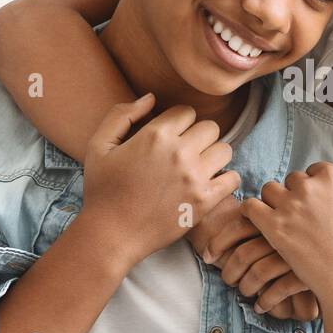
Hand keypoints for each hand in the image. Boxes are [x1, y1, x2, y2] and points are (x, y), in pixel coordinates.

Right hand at [81, 94, 240, 264]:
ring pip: (225, 150)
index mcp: (156, 135)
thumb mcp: (99, 146)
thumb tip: (151, 98)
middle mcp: (179, 153)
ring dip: (213, 155)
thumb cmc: (102, 190)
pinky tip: (209, 183)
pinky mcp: (205, 201)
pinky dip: (225, 179)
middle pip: (210, 128)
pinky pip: (233, 178)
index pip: (187, 112)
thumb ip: (122, 115)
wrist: (110, 234)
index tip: (170, 137)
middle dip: (198, 136)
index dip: (179, 122)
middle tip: (185, 152)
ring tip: (199, 166)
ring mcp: (195, 178)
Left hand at [191, 195, 319, 321]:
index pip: (241, 223)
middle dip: (229, 269)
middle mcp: (291, 230)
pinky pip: (276, 290)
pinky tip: (261, 305)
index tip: (207, 255)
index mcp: (284, 211)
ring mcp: (298, 253)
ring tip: (244, 292)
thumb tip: (233, 228)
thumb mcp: (303, 217)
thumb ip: (277, 216)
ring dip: (245, 286)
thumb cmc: (330, 237)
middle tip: (227, 279)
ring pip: (257, 273)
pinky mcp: (307, 275)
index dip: (219, 240)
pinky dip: (265, 300)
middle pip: (244, 252)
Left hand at [240, 163, 332, 311]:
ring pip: (269, 190)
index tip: (317, 206)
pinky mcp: (273, 227)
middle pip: (292, 180)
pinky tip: (261, 226)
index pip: (314, 171)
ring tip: (281, 221)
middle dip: (295, 196)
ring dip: (273, 203)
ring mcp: (290, 206)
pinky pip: (250, 208)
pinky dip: (252, 214)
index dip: (316, 189)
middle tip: (300, 218)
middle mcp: (311, 186)